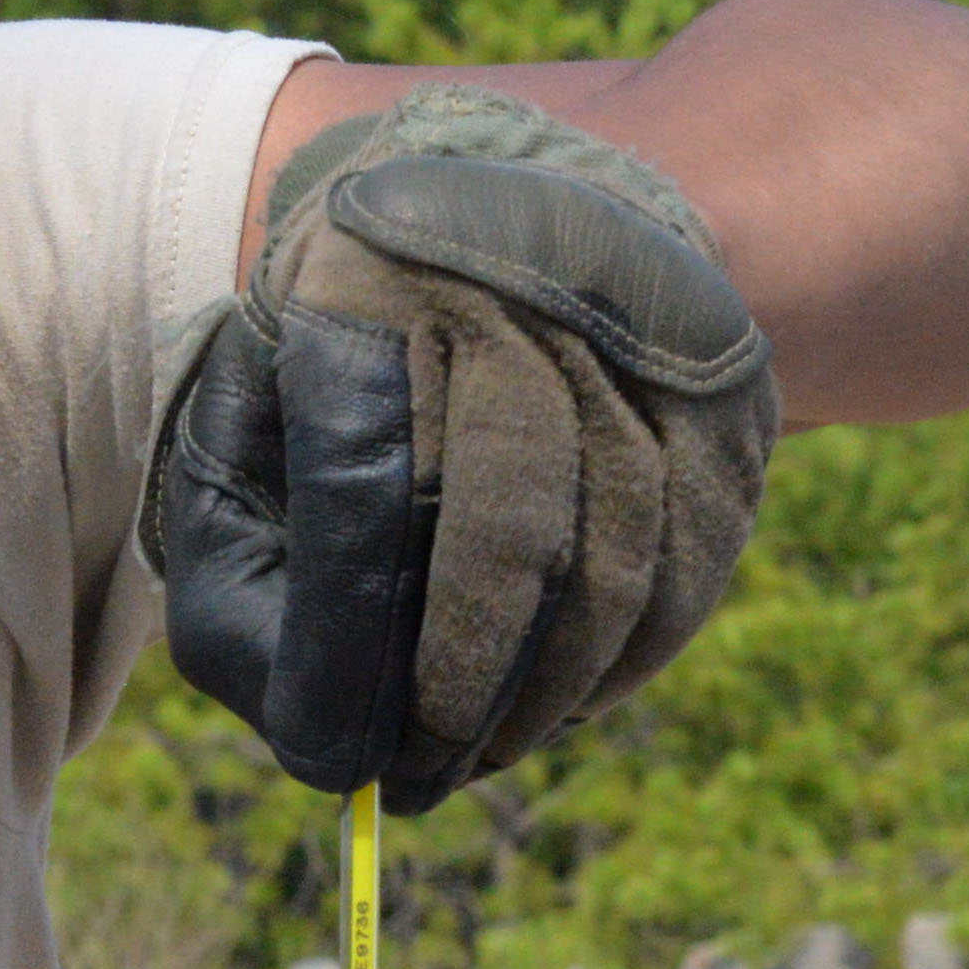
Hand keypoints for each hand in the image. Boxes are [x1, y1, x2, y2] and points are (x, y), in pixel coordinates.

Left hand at [148, 84, 777, 812]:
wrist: (521, 192)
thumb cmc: (338, 348)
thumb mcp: (243, 413)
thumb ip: (244, 565)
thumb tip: (319, 741)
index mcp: (365, 277)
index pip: (364, 494)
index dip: (350, 646)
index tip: (334, 752)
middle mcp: (517, 288)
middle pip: (508, 534)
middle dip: (459, 690)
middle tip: (420, 777)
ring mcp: (640, 336)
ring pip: (615, 564)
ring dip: (548, 698)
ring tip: (480, 755)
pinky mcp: (725, 394)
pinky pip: (691, 566)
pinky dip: (625, 663)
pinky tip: (562, 706)